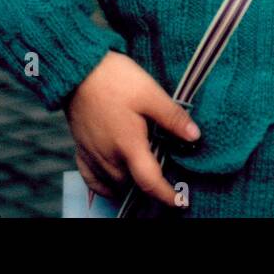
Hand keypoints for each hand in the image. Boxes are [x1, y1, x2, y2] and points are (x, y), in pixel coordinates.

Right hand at [64, 50, 200, 207]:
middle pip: (131, 185)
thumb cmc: (116, 79)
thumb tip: (195, 136)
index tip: (180, 202)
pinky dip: (104, 186)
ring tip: (144, 179)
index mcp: (128, 144)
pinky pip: (91, 179)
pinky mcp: (81, 148)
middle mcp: (108, 156)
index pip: (149, 182)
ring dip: (128, 186)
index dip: (166, 196)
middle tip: (166, 182)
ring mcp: (92, 154)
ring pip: (112, 184)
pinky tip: (114, 182)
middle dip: (149, 187)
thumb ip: (172, 117)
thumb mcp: (150, 93)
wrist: (79, 70)